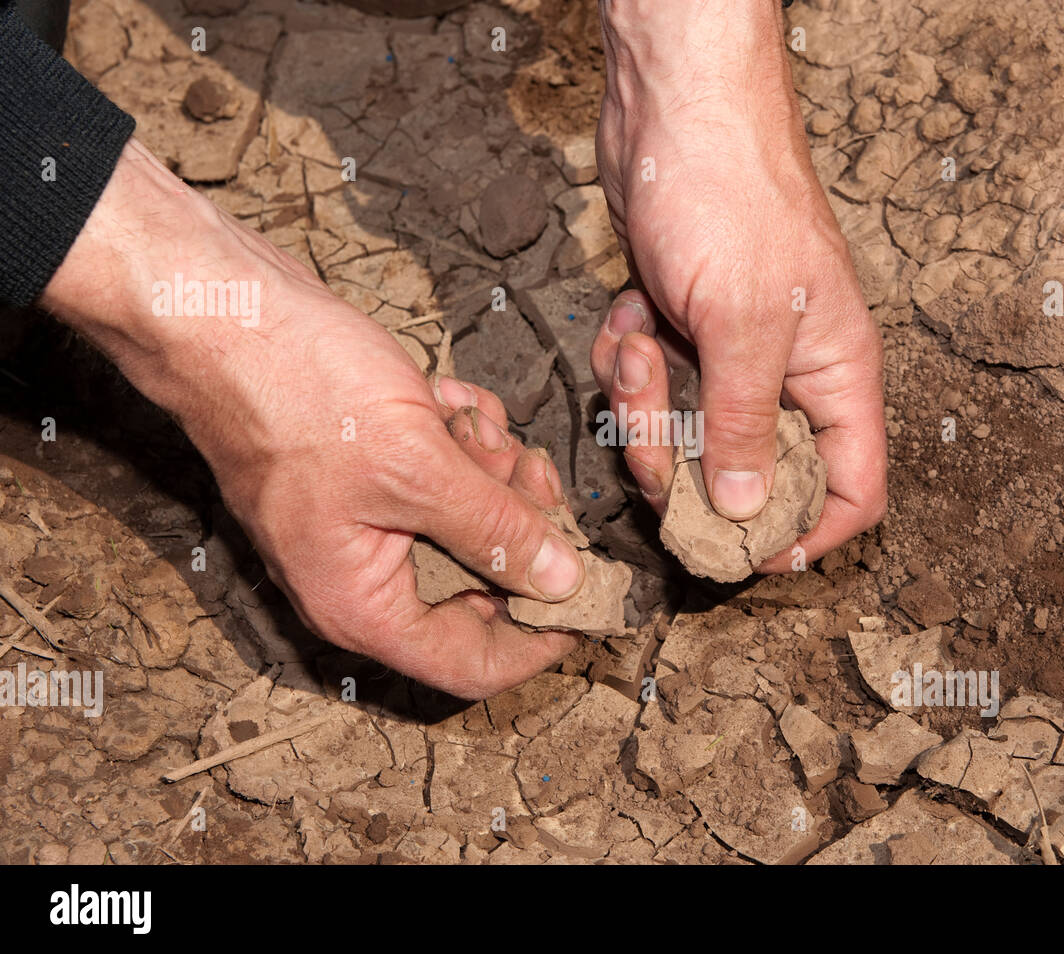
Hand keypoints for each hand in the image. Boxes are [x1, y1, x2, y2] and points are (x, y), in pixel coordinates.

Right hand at [42, 140, 584, 698]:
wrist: (222, 309)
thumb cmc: (296, 389)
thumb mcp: (419, 465)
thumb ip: (497, 530)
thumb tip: (564, 582)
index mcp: (362, 604)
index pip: (475, 664)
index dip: (544, 636)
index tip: (595, 590)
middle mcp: (362, 578)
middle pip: (485, 585)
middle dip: (516, 522)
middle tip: (524, 467)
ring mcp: (366, 524)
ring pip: (472, 522)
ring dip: (489, 469)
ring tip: (470, 423)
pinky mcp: (372, 474)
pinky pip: (446, 476)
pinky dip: (461, 438)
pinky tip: (446, 400)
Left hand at [591, 0, 885, 567]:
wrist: (671, 108)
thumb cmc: (733, 194)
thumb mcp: (745, 323)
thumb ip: (744, 425)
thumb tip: (748, 511)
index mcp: (835, 376)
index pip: (854, 486)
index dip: (811, 533)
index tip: (746, 551)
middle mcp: (787, 374)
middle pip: (744, 475)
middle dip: (683, 464)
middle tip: (651, 434)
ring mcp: (727, 354)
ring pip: (680, 435)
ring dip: (641, 407)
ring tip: (637, 341)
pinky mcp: (678, 331)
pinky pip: (643, 387)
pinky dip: (622, 362)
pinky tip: (627, 314)